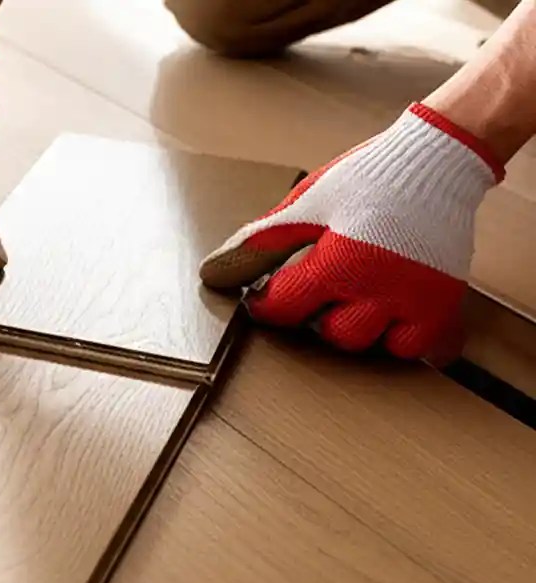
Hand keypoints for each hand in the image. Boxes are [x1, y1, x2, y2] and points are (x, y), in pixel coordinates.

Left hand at [200, 103, 503, 363]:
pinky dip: (406, 338)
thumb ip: (261, 244)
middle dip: (320, 316)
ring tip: (357, 299)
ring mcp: (419, 300)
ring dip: (362, 328)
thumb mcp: (307, 205)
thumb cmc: (369, 178)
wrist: (438, 157)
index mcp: (339, 262)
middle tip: (323, 290)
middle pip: (335, 334)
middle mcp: (382, 289)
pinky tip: (393, 315)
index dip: (268, 303)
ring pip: (378, 346)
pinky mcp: (446, 302)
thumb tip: (211, 273)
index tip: (270, 293)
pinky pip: (422, 348)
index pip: (285, 308)